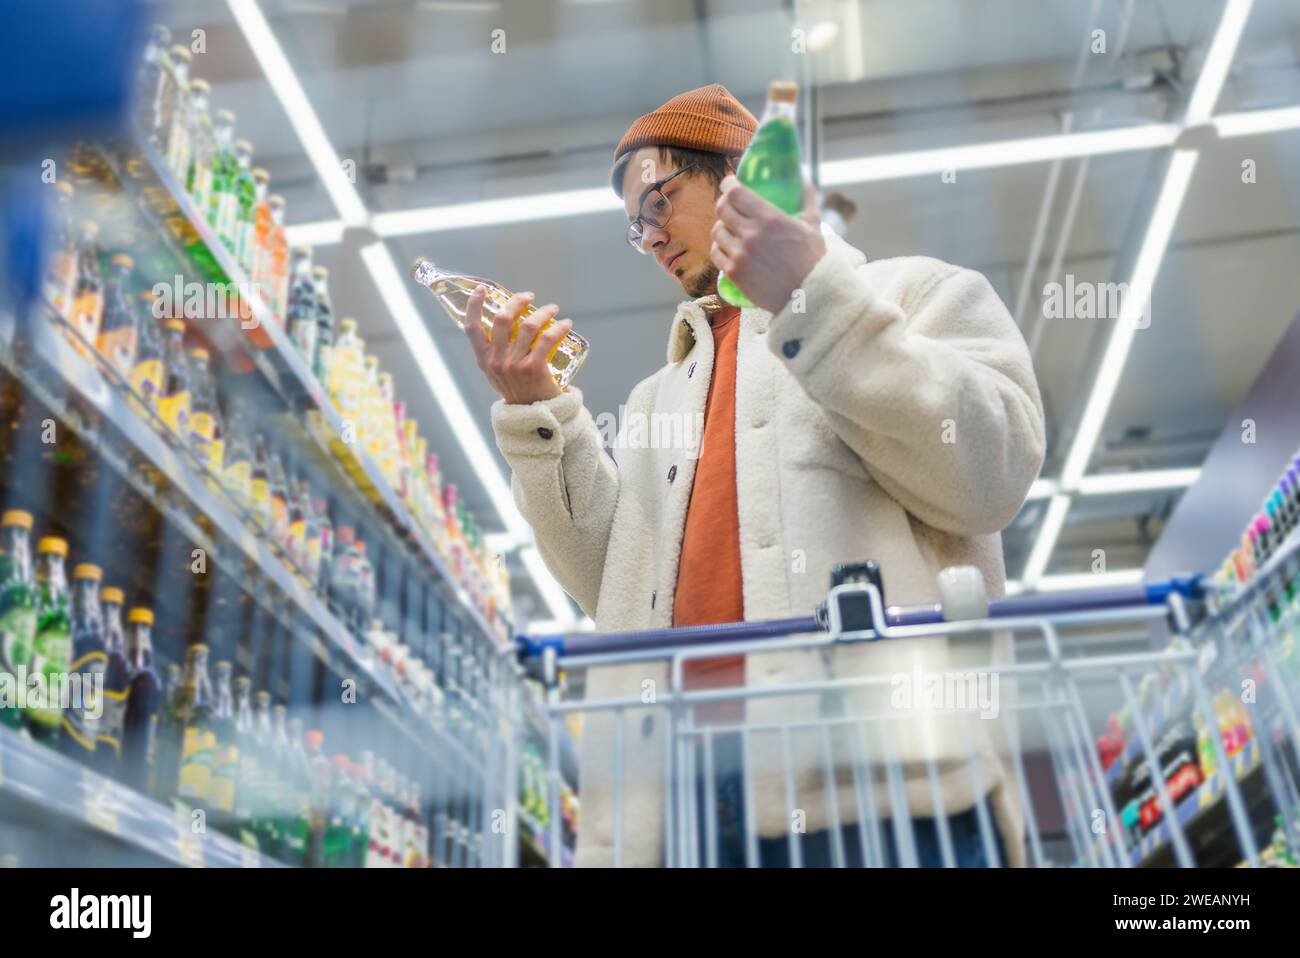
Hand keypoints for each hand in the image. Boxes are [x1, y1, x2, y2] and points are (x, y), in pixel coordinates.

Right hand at [463, 286, 572, 404]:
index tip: (482, 289)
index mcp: (484, 360)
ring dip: (543, 312)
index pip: (472, 328)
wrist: (535, 415)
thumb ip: (496, 351)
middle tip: (529, 296)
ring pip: (528, 325)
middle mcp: (496, 361)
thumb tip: (506, 319)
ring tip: (552, 309)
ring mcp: (514, 365)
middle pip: (502, 319)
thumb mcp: (497, 373)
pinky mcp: (534, 368)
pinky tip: (566, 324)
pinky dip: (559, 327)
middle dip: (517, 301)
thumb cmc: (518, 389)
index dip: (474, 305)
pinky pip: (547, 339)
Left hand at [710, 177, 826, 313]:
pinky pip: (716, 254)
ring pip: (717, 231)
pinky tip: (728, 247)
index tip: (730, 183)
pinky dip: (720, 248)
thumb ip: (806, 197)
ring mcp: (740, 255)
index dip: (729, 184)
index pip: (735, 192)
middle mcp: (750, 235)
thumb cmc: (813, 259)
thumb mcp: (813, 223)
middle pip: (722, 208)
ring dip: (722, 227)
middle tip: (731, 205)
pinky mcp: (734, 273)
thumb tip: (802, 178)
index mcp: (769, 218)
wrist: (808, 296)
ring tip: (730, 229)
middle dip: (724, 203)